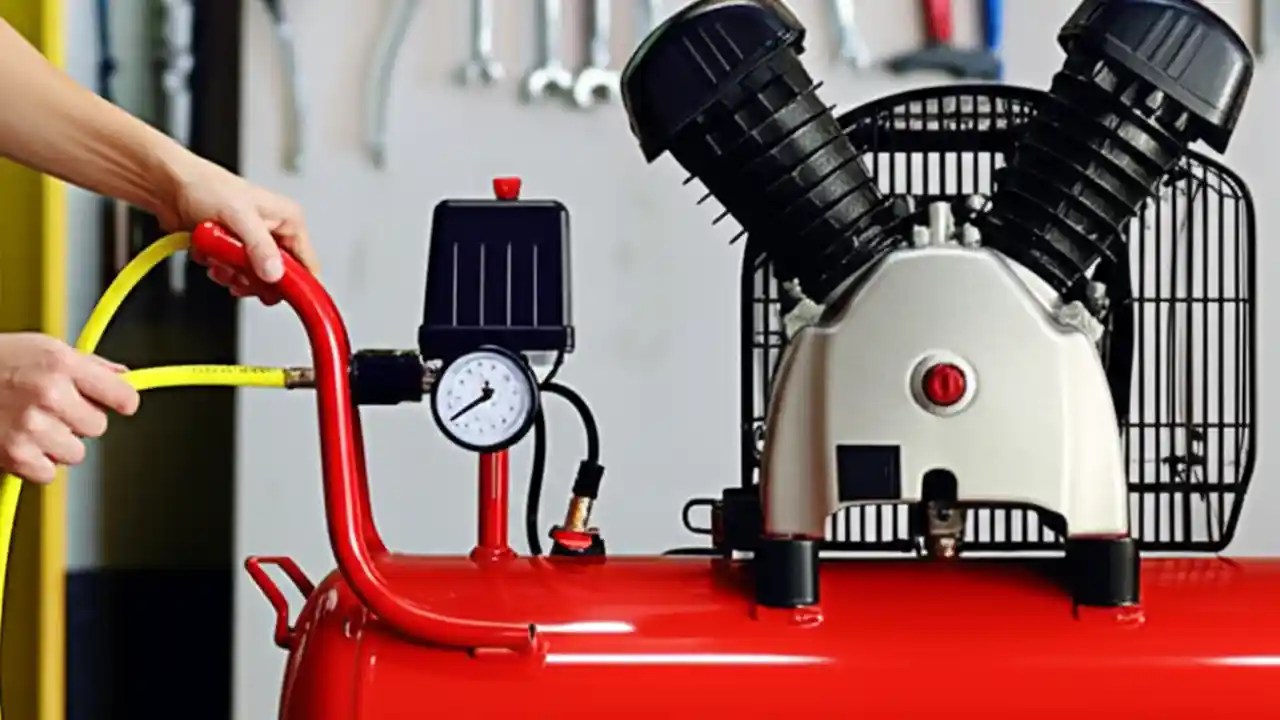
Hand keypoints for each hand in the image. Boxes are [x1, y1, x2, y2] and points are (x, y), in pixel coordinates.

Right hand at [0, 333, 139, 483]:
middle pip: (98, 427)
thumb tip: (124, 377)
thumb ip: (86, 365)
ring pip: (75, 453)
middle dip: (78, 421)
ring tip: (27, 424)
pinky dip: (34, 463)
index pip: (124, 397)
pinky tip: (15, 441)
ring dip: (56, 444)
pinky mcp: (15, 456)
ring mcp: (32, 427)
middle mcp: (50, 394)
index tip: (113, 403)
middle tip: (49, 409)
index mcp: (61, 364)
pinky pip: (48, 472)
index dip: (120, 402)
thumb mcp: (40, 348)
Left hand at [154, 158, 319, 303]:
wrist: (170, 185)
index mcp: (289, 220)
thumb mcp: (238, 215)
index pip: (307, 265)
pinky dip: (220, 271)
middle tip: (238, 269)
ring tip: (219, 257)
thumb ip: (259, 246)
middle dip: (255, 279)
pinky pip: (235, 276)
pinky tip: (211, 255)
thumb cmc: (205, 185)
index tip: (276, 290)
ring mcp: (254, 244)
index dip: (296, 283)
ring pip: (255, 280)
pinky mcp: (234, 252)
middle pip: (280, 278)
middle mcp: (275, 233)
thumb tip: (275, 272)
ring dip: (233, 274)